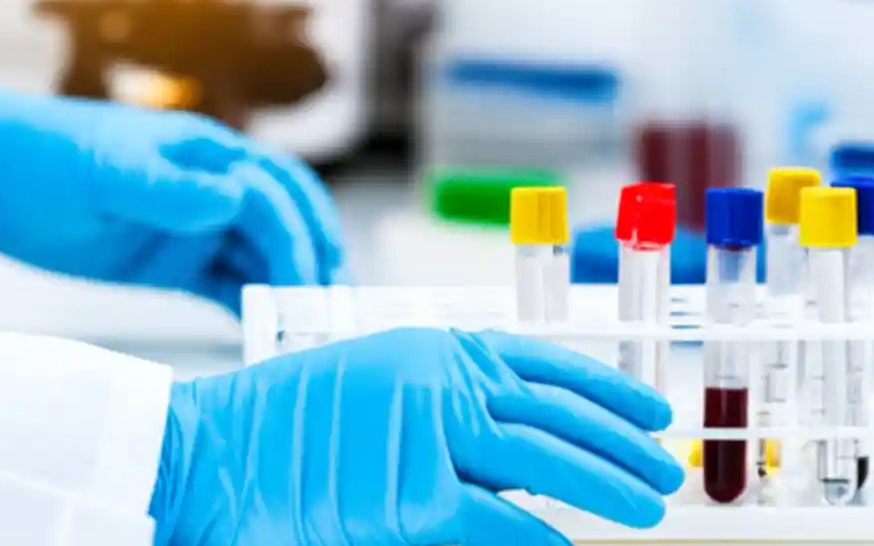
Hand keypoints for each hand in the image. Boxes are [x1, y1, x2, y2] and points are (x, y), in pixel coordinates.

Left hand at [0, 51, 344, 313]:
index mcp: (205, 154)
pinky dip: (250, 306)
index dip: (295, 240)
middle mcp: (211, 187)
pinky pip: (225, 283)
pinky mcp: (170, 259)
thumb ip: (169, 189)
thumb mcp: (103, 170)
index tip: (304, 287)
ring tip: (309, 333)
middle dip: (312, 264)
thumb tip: (237, 199)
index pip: (271, 196)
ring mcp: (192, 225)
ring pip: (259, 258)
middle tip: (329, 314)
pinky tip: (266, 335)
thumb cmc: (38, 155)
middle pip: (283, 225)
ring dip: (287, 290)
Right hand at [150, 328, 682, 545]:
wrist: (208, 455)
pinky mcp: (414, 502)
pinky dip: (542, 537)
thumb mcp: (377, 384)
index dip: (606, 388)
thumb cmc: (282, 428)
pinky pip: (504, 522)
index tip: (648, 407)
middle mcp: (441, 379)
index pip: (545, 362)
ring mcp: (430, 436)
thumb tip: (525, 441)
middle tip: (665, 465)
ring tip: (649, 504)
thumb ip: (449, 404)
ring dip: (608, 485)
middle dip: (623, 442)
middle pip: (559, 413)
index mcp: (434, 347)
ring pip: (548, 461)